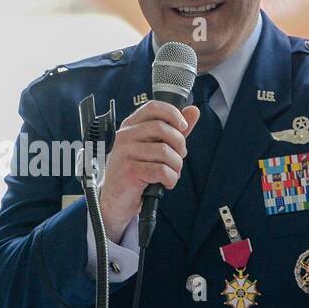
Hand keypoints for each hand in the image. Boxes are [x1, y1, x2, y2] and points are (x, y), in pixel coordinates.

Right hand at [98, 100, 200, 241]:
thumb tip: (193, 111)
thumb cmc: (134, 172)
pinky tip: (166, 182)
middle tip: (178, 156)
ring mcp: (125, 153)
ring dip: (176, 166)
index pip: (154, 107)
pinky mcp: (129, 171)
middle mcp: (125, 136)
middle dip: (179, 145)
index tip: (182, 126)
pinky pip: (161, 170)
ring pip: (165, 151)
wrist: (116, 200)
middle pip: (163, 128)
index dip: (173, 114)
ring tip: (171, 173)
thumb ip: (174, 130)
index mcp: (131, 126)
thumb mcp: (153, 148)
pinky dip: (170, 179)